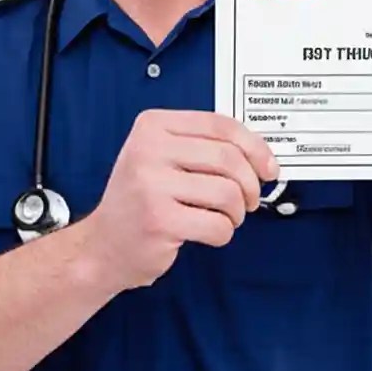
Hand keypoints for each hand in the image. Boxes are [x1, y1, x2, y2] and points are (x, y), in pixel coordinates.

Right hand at [78, 109, 278, 291]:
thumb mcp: (163, 157)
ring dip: (237, 211)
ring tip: (225, 217)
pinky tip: (208, 232)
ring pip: (227, 192)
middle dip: (249, 184)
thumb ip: (204, 147)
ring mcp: (151, 185)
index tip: (268, 167)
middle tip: (248, 200)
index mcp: (153, 126)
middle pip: (228, 158)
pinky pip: (217, 225)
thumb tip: (261, 154)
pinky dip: (223, 233)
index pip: (220, 124)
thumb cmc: (142, 201)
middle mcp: (148, 150)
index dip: (255, 146)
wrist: (103, 245)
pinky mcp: (159, 220)